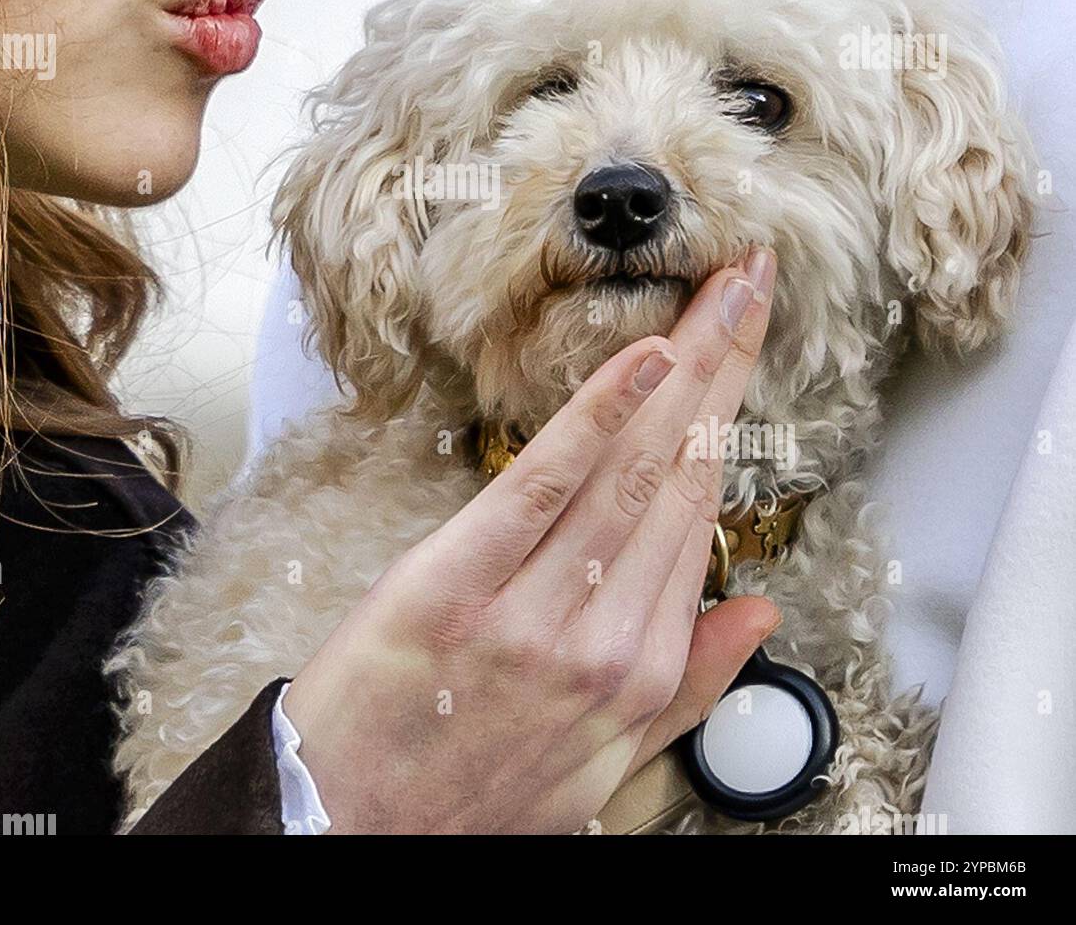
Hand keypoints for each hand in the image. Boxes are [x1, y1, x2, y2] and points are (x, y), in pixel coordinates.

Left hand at [283, 247, 779, 832]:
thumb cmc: (476, 796)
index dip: (732, 415)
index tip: (746, 341)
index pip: (704, 511)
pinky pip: (539, 489)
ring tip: (716, 292)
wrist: (355, 836)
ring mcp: (534, 613)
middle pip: (681, 473)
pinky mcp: (455, 586)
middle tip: (752, 279)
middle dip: (725, 364)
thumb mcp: (607, 769)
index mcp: (643, 670)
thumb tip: (761, 611)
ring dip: (682, 369)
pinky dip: (597, 419)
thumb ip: (693, 687)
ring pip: (629, 471)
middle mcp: (605, 638)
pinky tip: (643, 361)